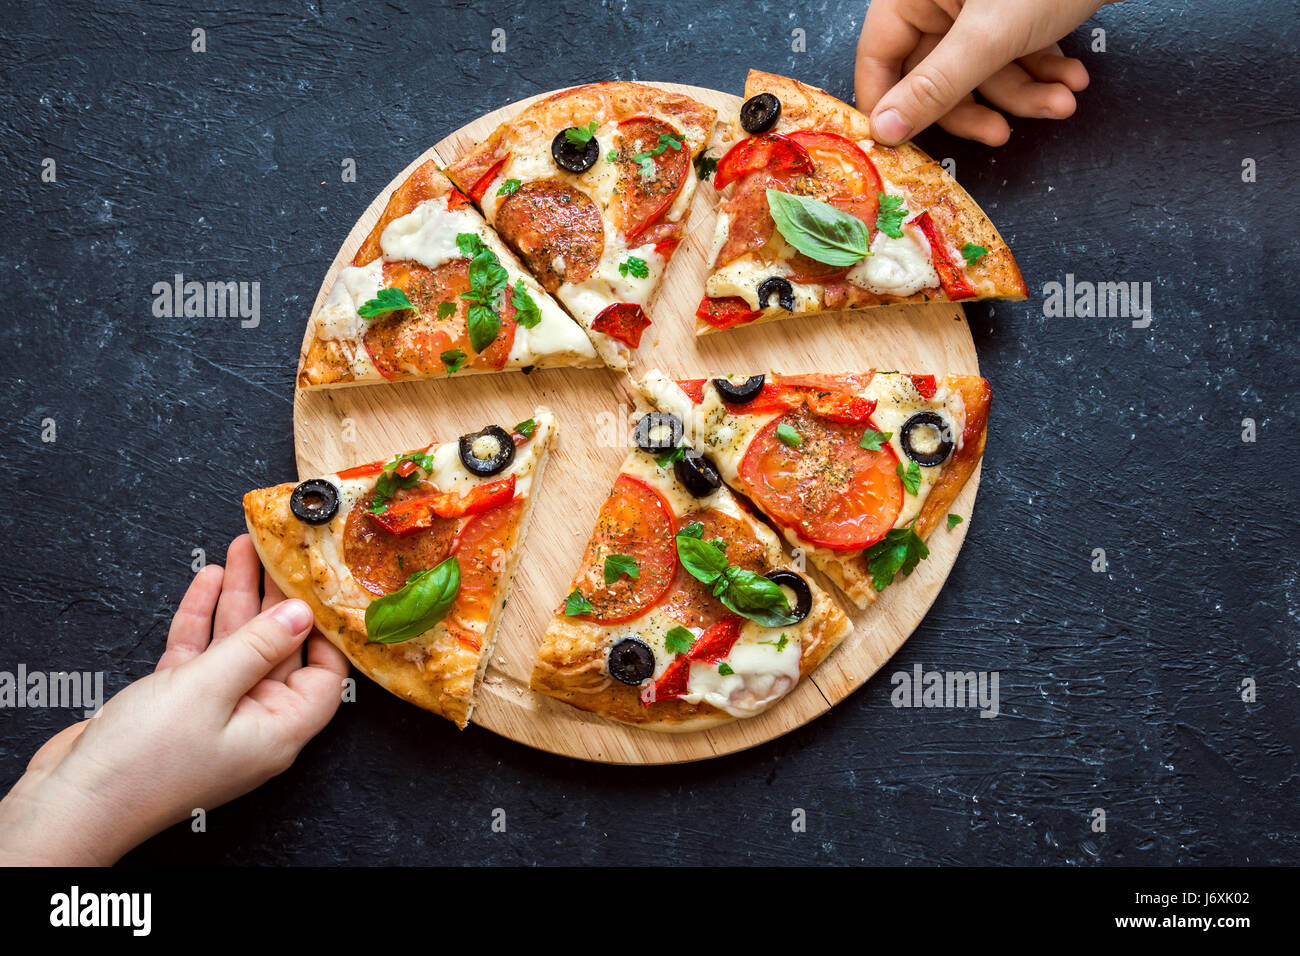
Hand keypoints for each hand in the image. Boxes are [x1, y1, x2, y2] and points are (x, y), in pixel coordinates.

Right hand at [0, 535, 348, 864]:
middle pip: (277, 650)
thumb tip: (302, 615)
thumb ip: (259, 646)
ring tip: (241, 550)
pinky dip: (203, 618)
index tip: (320, 587)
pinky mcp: (177, 705)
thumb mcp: (210, 689)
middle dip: (274, 598)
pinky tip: (208, 581)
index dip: (324, 630)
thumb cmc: (144, 762)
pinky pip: (200, 654)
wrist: (73, 801)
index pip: (324, 676)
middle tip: (276, 553)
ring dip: (237, 598)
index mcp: (279, 731)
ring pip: (236, 645)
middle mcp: (254, 723)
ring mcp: (215, 713)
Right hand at [855, 0, 1106, 145]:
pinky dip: (1042, 74)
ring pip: (982, 73)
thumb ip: (935, 87)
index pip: (878, 58)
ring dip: (1024, 95)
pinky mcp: (1013, 12)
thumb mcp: (989, 36)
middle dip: (981, 106)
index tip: (901, 145)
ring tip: (1061, 102)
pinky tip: (1070, 79)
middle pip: (934, 76)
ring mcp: (977, 7)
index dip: (889, 105)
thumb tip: (885, 131)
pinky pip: (1012, 58)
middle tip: (1000, 133)